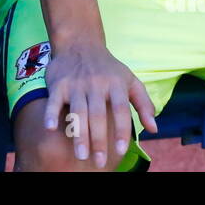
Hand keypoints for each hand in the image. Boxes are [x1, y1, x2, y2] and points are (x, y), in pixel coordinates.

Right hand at [43, 40, 157, 167]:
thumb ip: (143, 104)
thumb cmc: (108, 67)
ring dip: (79, 134)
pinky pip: (54, 100)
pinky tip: (50, 128)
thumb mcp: (130, 80)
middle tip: (99, 162)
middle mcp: (96, 84)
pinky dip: (51, 113)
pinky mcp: (59, 83)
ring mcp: (76, 84)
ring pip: (78, 111)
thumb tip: (154, 130)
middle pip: (98, 115)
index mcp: (115, 84)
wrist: (79, 41)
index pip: (120, 109)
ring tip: (81, 155)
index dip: (121, 130)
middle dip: (98, 140)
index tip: (121, 150)